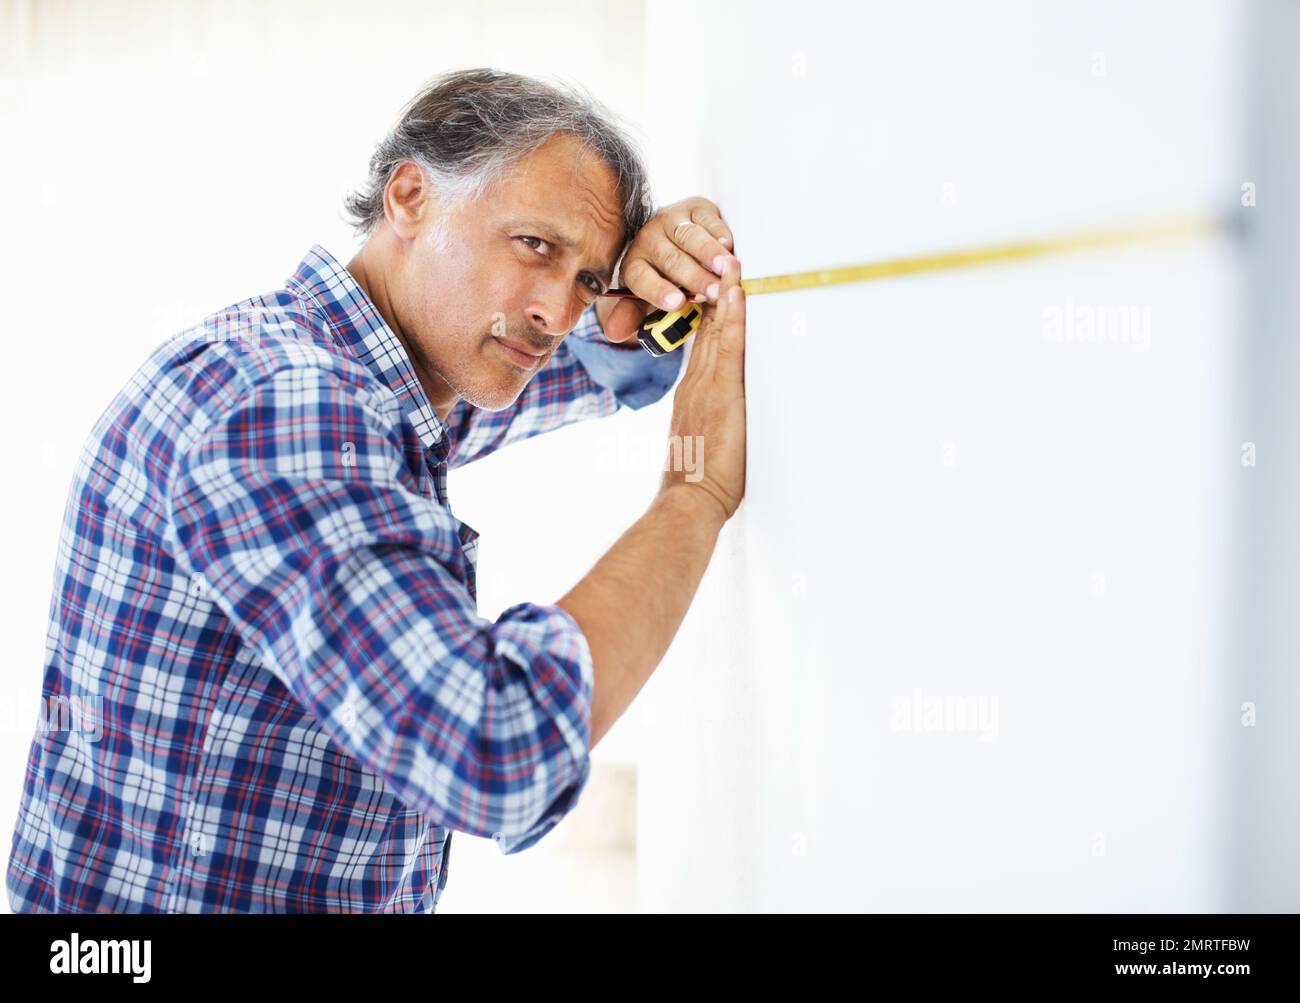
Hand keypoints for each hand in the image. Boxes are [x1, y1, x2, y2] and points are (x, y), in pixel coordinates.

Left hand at [595, 197, 738, 345]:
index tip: (676, 304)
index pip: (641, 278)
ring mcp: (672, 221)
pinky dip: (718, 231)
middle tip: (713, 293)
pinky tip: (729, 244)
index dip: (658, 291)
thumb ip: (632, 315)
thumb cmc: (663, 276)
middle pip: (671, 260)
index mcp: (634, 264)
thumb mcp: (643, 297)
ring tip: (726, 270)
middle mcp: (649, 239)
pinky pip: (707, 219)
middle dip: (694, 277)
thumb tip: (613, 334)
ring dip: (710, 254)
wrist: (672, 236)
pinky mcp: (695, 208)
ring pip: (690, 237)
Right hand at [659, 256, 745, 522]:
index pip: (704, 346)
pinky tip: (736, 293)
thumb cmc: (696, 485)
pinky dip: (732, 316)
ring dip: (725, 294)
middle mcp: (695, 384)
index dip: (712, 317)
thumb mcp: (702, 449)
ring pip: (716, 330)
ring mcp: (705, 385)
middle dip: (716, 295)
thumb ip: (711, 429)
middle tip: (724, 259)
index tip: (718, 290)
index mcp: (691, 396)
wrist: (688, 499)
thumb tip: (722, 427)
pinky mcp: (721, 392)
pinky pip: (727, 345)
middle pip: (708, 330)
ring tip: (732, 261)